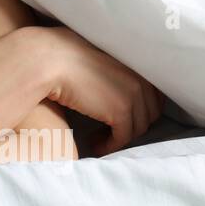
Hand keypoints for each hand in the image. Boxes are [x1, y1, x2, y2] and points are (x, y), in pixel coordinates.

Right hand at [34, 26, 165, 155]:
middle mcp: (140, 80)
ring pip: (138, 129)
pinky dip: (110, 146)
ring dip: (120, 138)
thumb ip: (113, 73)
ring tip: (99, 138)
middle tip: (110, 131)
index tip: (123, 119)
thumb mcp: (97, 60)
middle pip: (150, 114)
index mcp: (136, 65)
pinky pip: (123, 138)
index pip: (154, 96)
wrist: (50, 61)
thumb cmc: (64, 59)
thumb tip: (111, 91)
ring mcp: (133, 96)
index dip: (141, 111)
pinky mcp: (120, 112)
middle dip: (132, 126)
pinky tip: (95, 145)